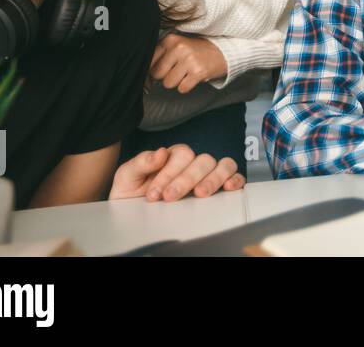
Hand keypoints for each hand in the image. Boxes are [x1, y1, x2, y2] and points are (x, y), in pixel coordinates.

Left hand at [109, 144, 245, 201]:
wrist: (132, 209)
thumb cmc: (132, 190)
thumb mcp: (127, 176)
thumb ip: (141, 162)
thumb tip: (160, 152)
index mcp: (173, 156)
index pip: (182, 155)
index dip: (169, 173)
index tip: (154, 194)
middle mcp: (194, 163)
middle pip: (203, 160)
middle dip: (187, 180)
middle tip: (170, 197)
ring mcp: (208, 174)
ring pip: (223, 165)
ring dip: (213, 179)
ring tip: (200, 195)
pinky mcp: (219, 187)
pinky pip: (236, 177)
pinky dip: (236, 180)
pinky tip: (228, 188)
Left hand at [150, 34, 227, 93]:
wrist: (222, 52)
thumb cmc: (195, 52)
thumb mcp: (176, 47)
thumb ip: (159, 58)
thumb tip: (144, 82)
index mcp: (170, 40)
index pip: (149, 62)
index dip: (152, 71)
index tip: (162, 71)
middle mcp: (179, 47)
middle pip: (157, 74)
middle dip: (166, 76)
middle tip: (179, 69)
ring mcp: (189, 59)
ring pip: (168, 83)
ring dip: (177, 82)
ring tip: (187, 72)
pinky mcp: (199, 71)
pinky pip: (182, 88)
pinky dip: (187, 86)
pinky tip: (194, 77)